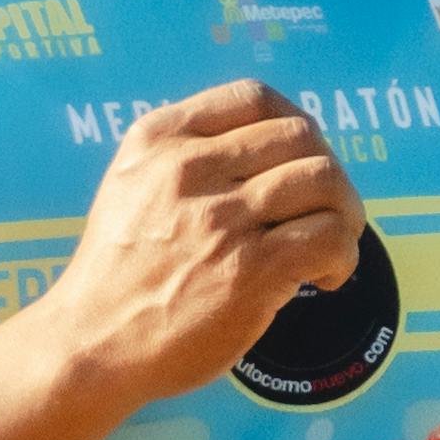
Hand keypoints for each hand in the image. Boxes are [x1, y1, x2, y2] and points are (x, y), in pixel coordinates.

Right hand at [29, 83, 368, 407]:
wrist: (94, 342)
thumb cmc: (118, 272)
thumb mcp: (131, 184)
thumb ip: (186, 154)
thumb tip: (267, 148)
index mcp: (159, 139)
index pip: (254, 98)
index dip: (295, 125)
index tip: (300, 160)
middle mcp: (189, 169)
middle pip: (301, 135)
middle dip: (328, 171)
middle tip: (326, 209)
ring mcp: (221, 219)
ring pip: (324, 180)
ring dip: (345, 213)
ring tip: (332, 244)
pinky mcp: (250, 270)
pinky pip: (329, 237)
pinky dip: (343, 255)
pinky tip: (324, 276)